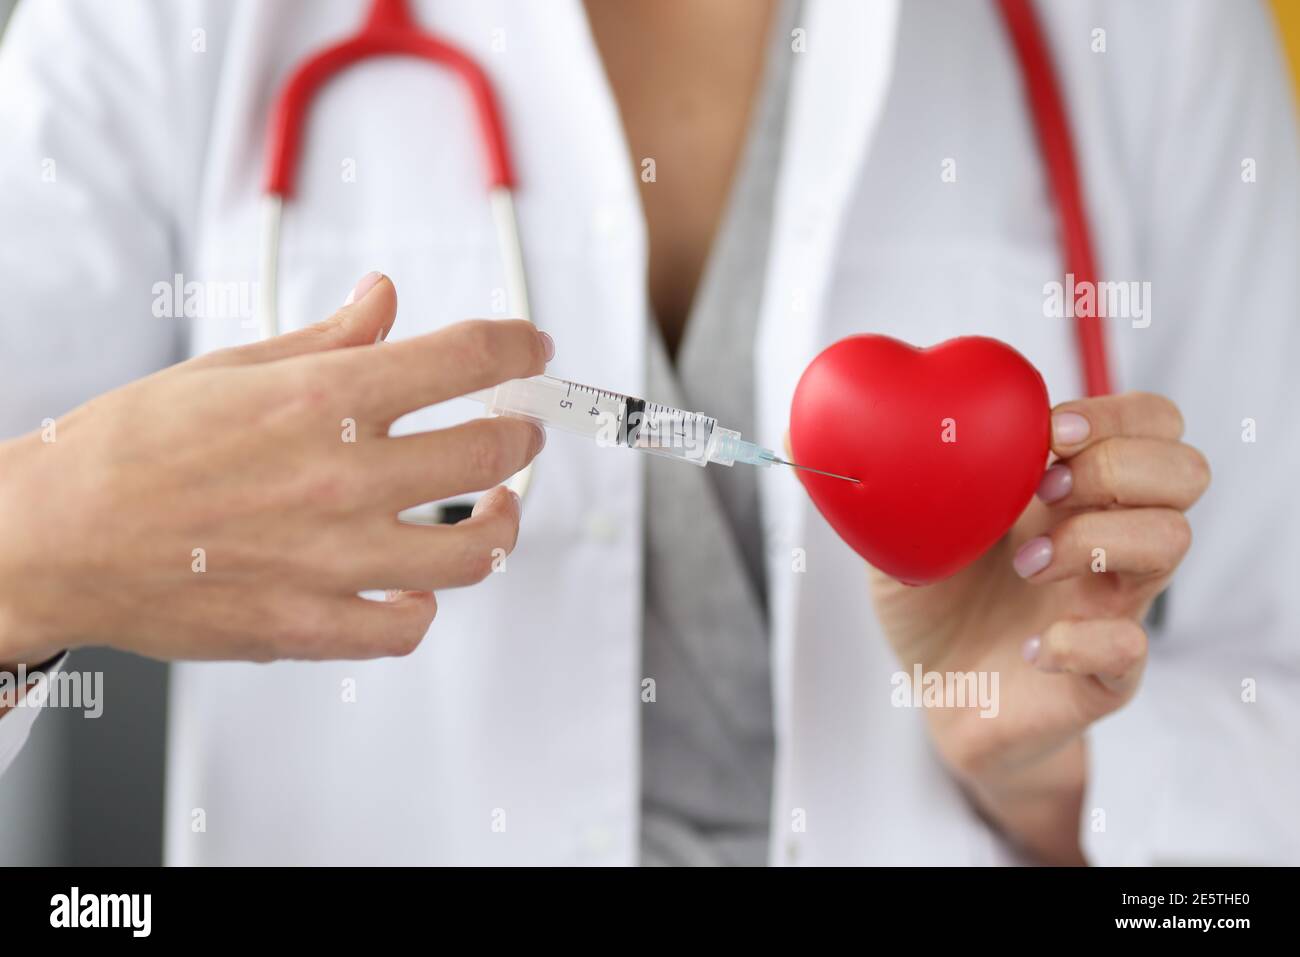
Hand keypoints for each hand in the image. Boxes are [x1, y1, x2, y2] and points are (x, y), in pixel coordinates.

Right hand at [0, 274, 549, 663]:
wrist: (52, 538)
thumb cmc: (127, 450)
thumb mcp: (232, 368)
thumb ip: (327, 339)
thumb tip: (383, 300)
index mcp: (323, 400)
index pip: (466, 358)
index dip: (517, 348)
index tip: (529, 350)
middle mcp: (340, 478)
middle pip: (491, 452)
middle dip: (523, 433)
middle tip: (519, 428)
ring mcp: (331, 559)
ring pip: (473, 551)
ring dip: (501, 524)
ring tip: (496, 510)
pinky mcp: (307, 624)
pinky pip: (405, 628)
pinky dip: (424, 607)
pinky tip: (419, 585)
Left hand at [866, 392, 1209, 861]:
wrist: (934, 695)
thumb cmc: (933, 602)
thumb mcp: (903, 532)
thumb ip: (898, 483)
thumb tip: (847, 434)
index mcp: (1070, 491)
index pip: (1150, 424)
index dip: (1119, 415)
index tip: (1053, 434)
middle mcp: (1108, 540)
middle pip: (1185, 471)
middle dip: (1118, 464)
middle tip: (1044, 490)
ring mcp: (1114, 606)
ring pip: (1171, 542)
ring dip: (1093, 538)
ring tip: (1022, 565)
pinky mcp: (1105, 675)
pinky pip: (1130, 647)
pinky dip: (1078, 640)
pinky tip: (1033, 646)